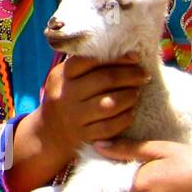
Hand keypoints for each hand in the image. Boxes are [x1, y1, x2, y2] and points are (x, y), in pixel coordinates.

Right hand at [6, 54, 147, 191]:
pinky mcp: (83, 136)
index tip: (135, 57)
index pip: (90, 60)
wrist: (48, 135)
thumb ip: (85, 67)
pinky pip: (111, 126)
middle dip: (131, 75)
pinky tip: (130, 113)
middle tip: (144, 75)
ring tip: (136, 93)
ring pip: (111, 104)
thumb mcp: (65, 80)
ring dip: (130, 96)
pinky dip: (125, 118)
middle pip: (105, 80)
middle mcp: (65, 95)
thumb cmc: (64, 100)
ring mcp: (73, 117)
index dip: (117, 57)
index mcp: (60, 77)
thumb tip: (125, 54)